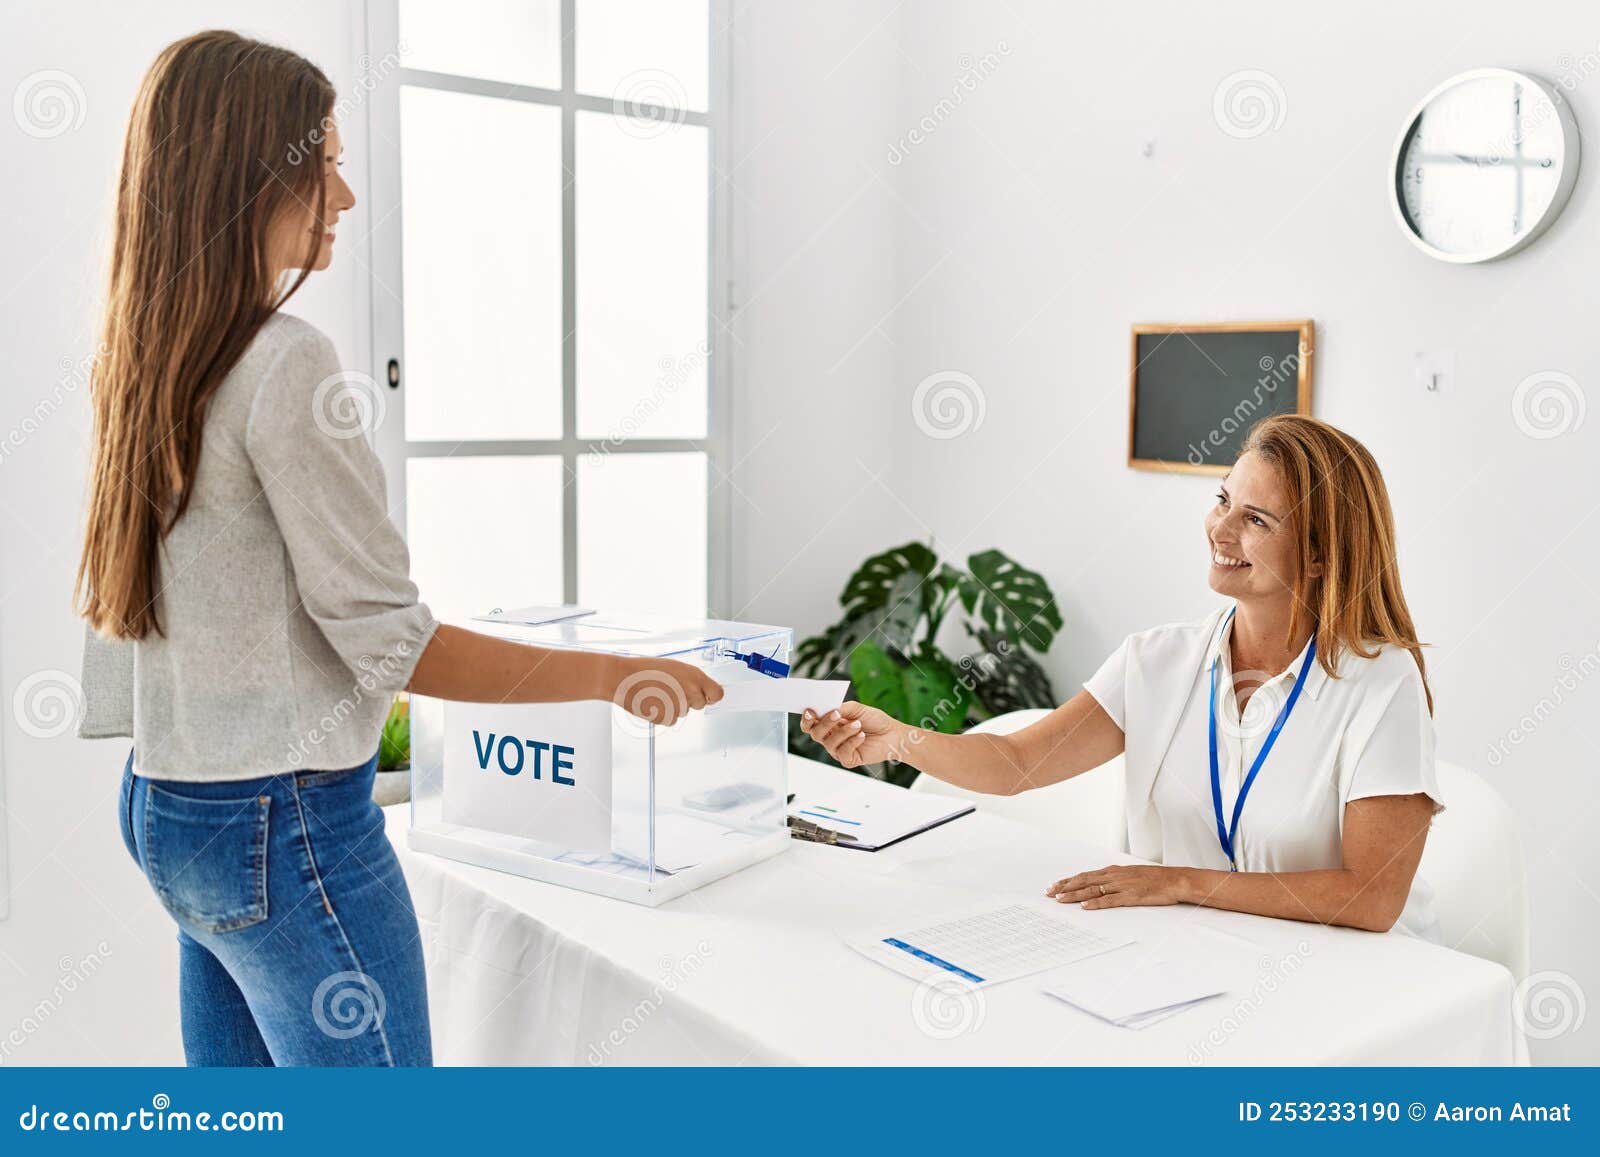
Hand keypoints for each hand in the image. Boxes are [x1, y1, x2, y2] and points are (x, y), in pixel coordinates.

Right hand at [611, 657, 723, 726]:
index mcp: (695, 676)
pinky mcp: (667, 717)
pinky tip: (652, 702)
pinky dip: (663, 714)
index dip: (712, 696)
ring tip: (657, 693)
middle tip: (671, 690)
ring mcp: (679, 706)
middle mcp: (690, 691)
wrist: (623, 677)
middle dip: (689, 700)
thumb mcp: (674, 667)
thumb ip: (691, 679)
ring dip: (673, 706)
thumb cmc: (645, 669)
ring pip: (683, 712)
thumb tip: (701, 689)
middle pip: (699, 704)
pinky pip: (670, 719)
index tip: (707, 697)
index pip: (717, 694)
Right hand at [800, 702, 903, 767]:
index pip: (810, 724)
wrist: (892, 734)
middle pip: (815, 734)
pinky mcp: (848, 760)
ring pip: (829, 743)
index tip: (810, 710)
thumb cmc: (874, 720)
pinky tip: (862, 736)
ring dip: (843, 732)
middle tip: (837, 714)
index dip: (807, 719)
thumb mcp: (857, 708)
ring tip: (858, 724)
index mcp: (829, 724)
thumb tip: (829, 709)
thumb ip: (841, 707)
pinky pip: (843, 753)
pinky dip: (852, 742)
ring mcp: (838, 750)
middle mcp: (831, 737)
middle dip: (825, 723)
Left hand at [1045, 864, 1189, 909]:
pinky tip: (1085, 907)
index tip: (1054, 885)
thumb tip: (1100, 883)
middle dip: (1065, 887)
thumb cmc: (1154, 879)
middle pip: (1083, 880)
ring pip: (1092, 890)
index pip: (1085, 875)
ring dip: (1075, 895)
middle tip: (1049, 893)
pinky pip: (1109, 900)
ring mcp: (1121, 886)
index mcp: (1113, 871)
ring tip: (1060, 899)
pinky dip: (1096, 903)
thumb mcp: (1130, 874)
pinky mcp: (1130, 896)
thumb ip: (1115, 878)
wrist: (1174, 880)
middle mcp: (1114, 876)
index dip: (1068, 881)